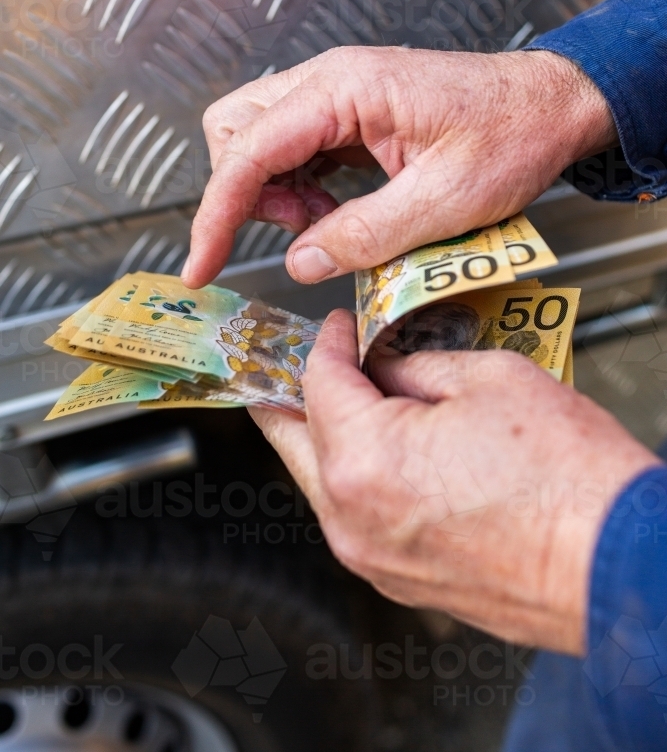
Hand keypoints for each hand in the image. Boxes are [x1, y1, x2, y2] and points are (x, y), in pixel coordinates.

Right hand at [183, 47, 616, 287]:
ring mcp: (337, 93)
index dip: (217, 214)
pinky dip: (298, 186)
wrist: (554, 104)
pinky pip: (294, 146)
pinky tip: (337, 211)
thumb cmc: (513, 137)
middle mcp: (329, 80)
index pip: (248, 150)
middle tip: (301, 232)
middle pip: (235, 130)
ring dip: (273, 192)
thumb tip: (301, 262)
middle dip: (246, 192)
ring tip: (326, 225)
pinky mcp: (350, 112)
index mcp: (344, 90)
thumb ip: (365, 235)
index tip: (201, 266)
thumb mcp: (444, 201)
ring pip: (258, 138)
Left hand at [248, 311, 655, 654]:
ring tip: (353, 398)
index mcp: (363, 459)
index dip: (327, 341)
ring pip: (320, 480)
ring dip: (327, 434)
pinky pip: (353, 516)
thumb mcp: (488, 380)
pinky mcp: (398, 580)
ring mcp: (370, 557)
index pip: (317, 381)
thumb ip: (415, 366)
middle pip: (291, 436)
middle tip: (316, 358)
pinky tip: (388, 451)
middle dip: (297, 389)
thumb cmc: (567, 479)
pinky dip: (356, 476)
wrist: (613, 561)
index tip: (341, 325)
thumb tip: (385, 366)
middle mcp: (350, 518)